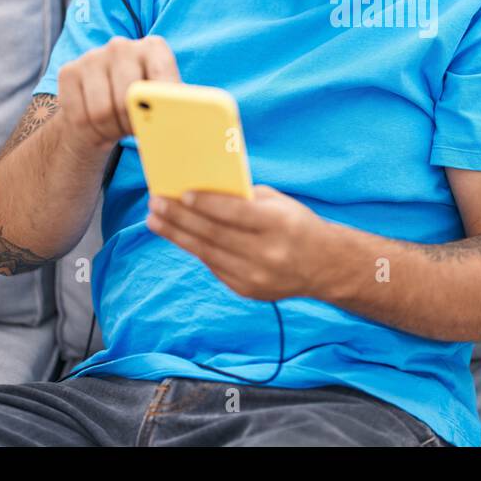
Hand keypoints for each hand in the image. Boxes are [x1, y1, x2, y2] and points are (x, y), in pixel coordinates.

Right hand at [55, 36, 178, 154]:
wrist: (105, 107)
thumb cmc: (144, 105)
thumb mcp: (166, 103)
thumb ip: (176, 107)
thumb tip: (188, 122)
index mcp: (154, 47)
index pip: (161, 77)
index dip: (160, 107)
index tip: (159, 122)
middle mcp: (122, 46)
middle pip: (127, 97)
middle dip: (133, 123)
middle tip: (136, 131)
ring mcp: (93, 56)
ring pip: (101, 111)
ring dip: (111, 130)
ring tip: (119, 129)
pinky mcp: (69, 71)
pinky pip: (78, 115)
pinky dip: (90, 131)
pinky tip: (99, 125)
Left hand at [147, 185, 327, 300]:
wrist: (324, 267)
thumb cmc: (298, 225)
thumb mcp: (279, 204)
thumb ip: (245, 198)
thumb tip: (203, 190)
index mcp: (279, 224)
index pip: (235, 213)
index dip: (206, 203)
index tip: (180, 193)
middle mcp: (267, 254)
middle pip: (214, 234)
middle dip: (180, 217)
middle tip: (156, 203)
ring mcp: (256, 276)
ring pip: (207, 253)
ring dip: (177, 235)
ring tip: (155, 220)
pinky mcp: (247, 290)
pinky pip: (214, 266)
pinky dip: (195, 250)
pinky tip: (179, 236)